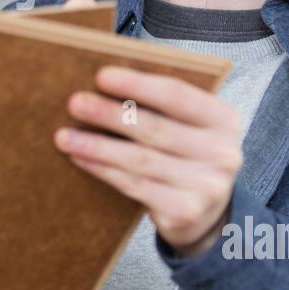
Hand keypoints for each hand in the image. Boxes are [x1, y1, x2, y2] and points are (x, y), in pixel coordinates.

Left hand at [54, 63, 242, 257]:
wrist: (208, 214)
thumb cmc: (187, 156)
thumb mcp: (190, 128)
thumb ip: (163, 108)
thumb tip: (104, 84)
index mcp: (224, 120)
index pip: (177, 95)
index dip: (137, 84)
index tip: (102, 76)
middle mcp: (222, 152)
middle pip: (155, 128)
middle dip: (110, 114)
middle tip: (75, 103)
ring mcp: (207, 186)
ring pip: (140, 160)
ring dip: (97, 146)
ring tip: (65, 136)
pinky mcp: (186, 212)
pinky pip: (135, 186)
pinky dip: (103, 170)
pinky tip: (81, 158)